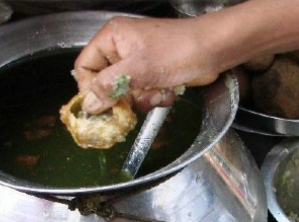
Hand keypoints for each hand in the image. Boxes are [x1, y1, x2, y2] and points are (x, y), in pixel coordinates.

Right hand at [74, 16, 220, 113]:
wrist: (214, 50)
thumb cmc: (178, 51)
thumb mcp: (140, 70)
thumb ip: (110, 86)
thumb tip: (87, 105)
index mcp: (112, 38)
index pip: (84, 66)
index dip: (89, 88)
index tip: (99, 106)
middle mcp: (121, 49)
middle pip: (105, 84)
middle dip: (123, 97)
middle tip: (133, 102)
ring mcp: (138, 62)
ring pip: (125, 93)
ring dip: (142, 98)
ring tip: (158, 91)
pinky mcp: (152, 74)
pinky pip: (143, 93)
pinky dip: (155, 97)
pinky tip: (168, 90)